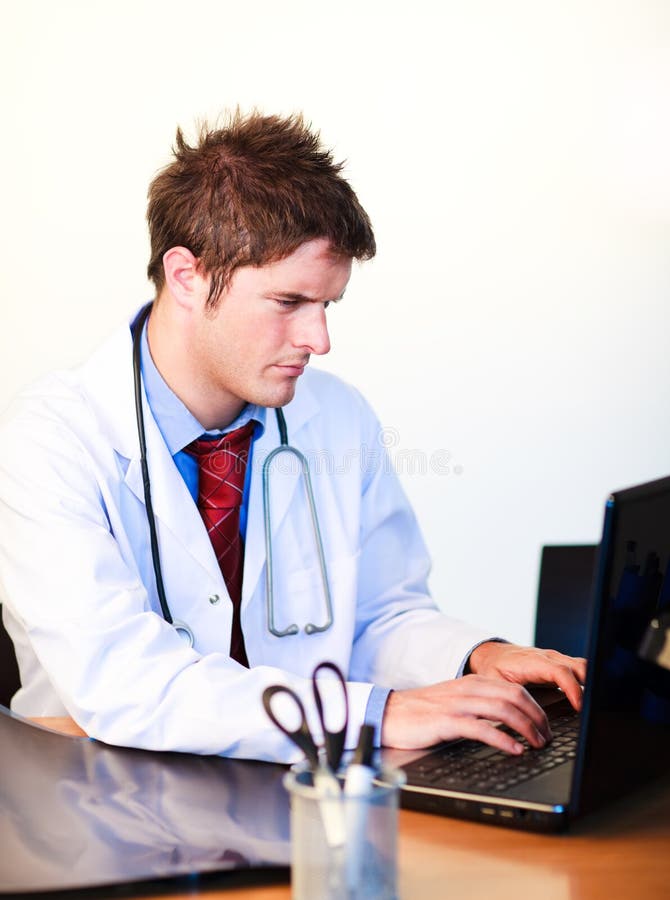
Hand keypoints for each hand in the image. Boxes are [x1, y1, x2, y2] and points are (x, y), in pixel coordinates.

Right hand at [381, 675, 551, 754]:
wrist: (389, 713)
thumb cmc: (422, 713)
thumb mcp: (455, 703)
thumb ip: (479, 706)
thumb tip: (509, 722)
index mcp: (472, 683)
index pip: (514, 689)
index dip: (536, 707)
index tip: (546, 726)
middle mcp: (468, 689)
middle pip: (515, 696)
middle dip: (537, 717)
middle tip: (547, 737)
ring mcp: (458, 704)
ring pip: (503, 710)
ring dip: (526, 728)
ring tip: (537, 744)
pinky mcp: (447, 721)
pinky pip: (481, 728)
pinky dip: (503, 740)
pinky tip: (514, 750)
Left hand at [467, 642, 586, 711]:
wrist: (490, 654)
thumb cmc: (493, 669)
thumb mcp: (495, 684)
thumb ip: (508, 698)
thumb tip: (518, 719)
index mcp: (533, 662)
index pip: (560, 672)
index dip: (572, 689)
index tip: (579, 707)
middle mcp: (548, 658)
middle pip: (579, 666)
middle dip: (591, 685)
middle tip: (592, 710)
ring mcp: (556, 660)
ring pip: (582, 667)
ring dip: (591, 684)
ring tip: (593, 707)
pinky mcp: (559, 665)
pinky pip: (578, 671)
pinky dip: (587, 683)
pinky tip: (588, 701)